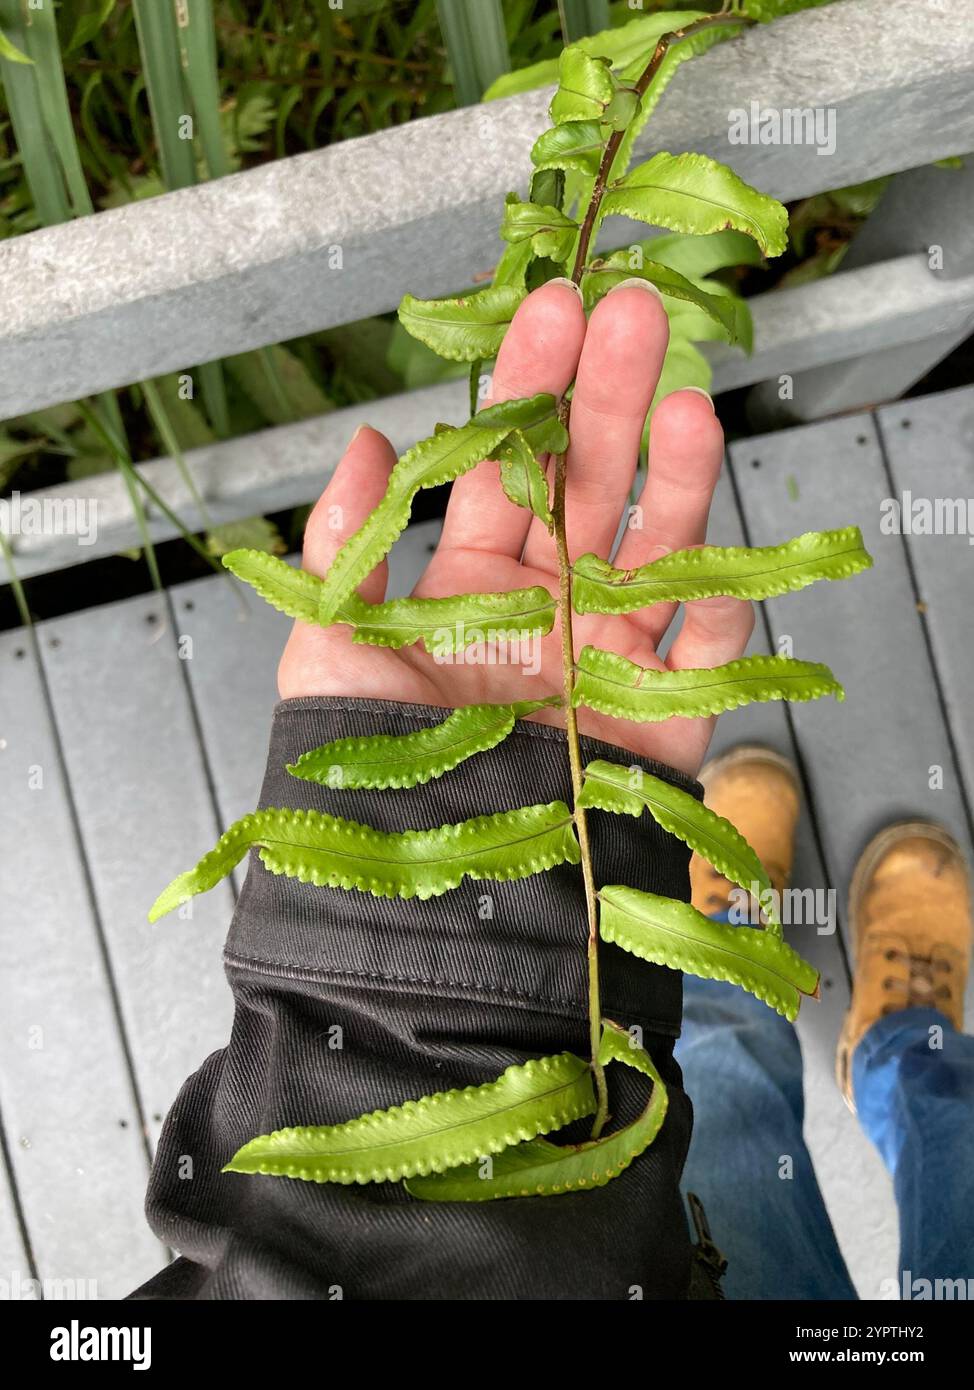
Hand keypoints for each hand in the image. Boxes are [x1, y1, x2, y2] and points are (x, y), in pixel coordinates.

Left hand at [279, 279, 752, 777]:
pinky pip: (704, 659)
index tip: (555, 309)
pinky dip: (719, 611)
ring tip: (688, 404)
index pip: (513, 465)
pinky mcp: (660, 723)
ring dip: (678, 478)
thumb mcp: (331, 648)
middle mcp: (552, 608)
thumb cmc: (366, 779)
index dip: (533, 387)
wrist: (420, 896)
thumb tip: (371, 441)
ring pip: (660, 552)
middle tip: (636, 314)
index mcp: (477, 585)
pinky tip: (716, 550)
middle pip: (595, 486)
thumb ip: (347, 543)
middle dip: (614, 398)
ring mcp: (610, 659)